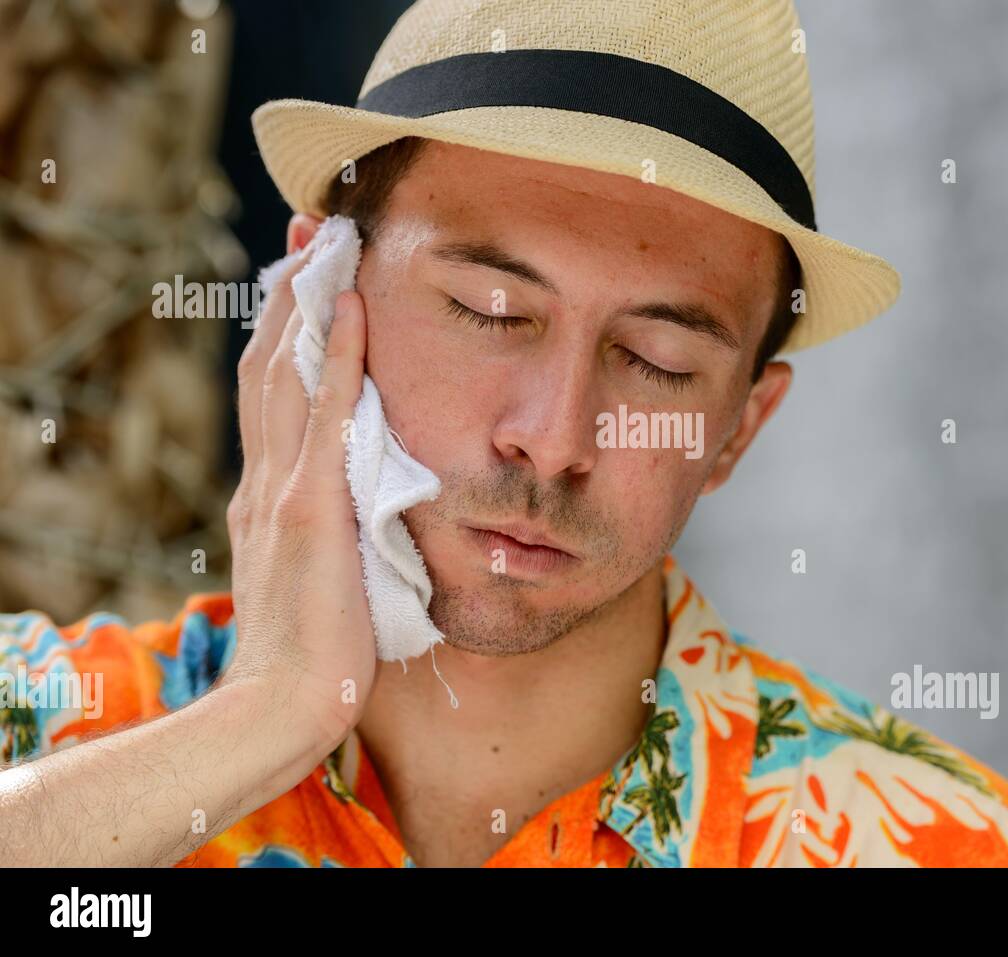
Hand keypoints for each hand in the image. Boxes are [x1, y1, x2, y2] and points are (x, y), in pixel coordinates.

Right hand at [221, 250, 374, 747]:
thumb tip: (363, 512)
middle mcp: (266, 479)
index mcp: (268, 495)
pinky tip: (352, 306)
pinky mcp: (310, 508)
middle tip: (309, 235)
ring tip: (328, 242)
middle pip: (270, 363)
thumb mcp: (319, 577)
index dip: (284, 332)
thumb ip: (330, 533)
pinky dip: (338, 354)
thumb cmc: (313, 654)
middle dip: (289, 294)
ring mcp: (283, 489)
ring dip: (309, 301)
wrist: (285, 703)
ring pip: (288, 372)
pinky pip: (327, 414)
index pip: (272, 393)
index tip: (304, 281)